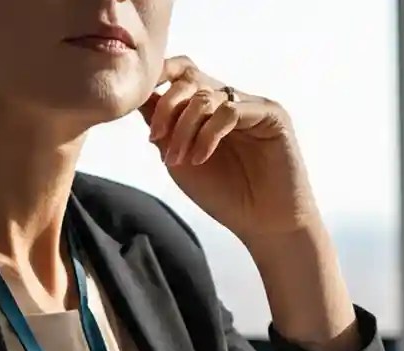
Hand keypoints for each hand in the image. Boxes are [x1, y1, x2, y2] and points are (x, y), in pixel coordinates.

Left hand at [138, 56, 323, 252]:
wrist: (263, 224)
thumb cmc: (224, 196)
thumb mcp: (179, 160)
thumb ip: (162, 128)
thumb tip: (137, 97)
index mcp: (209, 107)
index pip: (181, 73)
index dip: (157, 77)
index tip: (132, 101)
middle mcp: (230, 100)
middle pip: (190, 77)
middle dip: (167, 108)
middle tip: (156, 139)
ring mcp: (251, 105)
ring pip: (206, 96)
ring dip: (184, 128)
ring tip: (178, 160)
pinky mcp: (271, 115)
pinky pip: (230, 111)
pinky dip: (208, 135)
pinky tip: (200, 159)